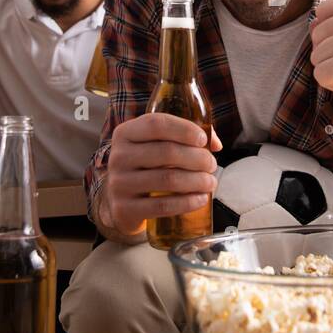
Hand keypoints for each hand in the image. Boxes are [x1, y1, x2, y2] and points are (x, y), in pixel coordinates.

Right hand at [102, 113, 222, 235]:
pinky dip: (187, 202)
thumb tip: (214, 144)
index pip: (156, 124)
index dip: (184, 129)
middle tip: (211, 165)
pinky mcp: (125, 209)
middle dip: (197, 158)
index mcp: (126, 133)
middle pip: (167, 152)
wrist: (121, 203)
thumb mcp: (155, 146)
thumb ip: (184, 137)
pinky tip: (201, 199)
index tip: (203, 139)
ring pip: (168, 179)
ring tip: (210, 183)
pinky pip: (162, 205)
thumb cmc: (146, 168)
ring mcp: (119, 184)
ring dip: (197, 181)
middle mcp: (118, 156)